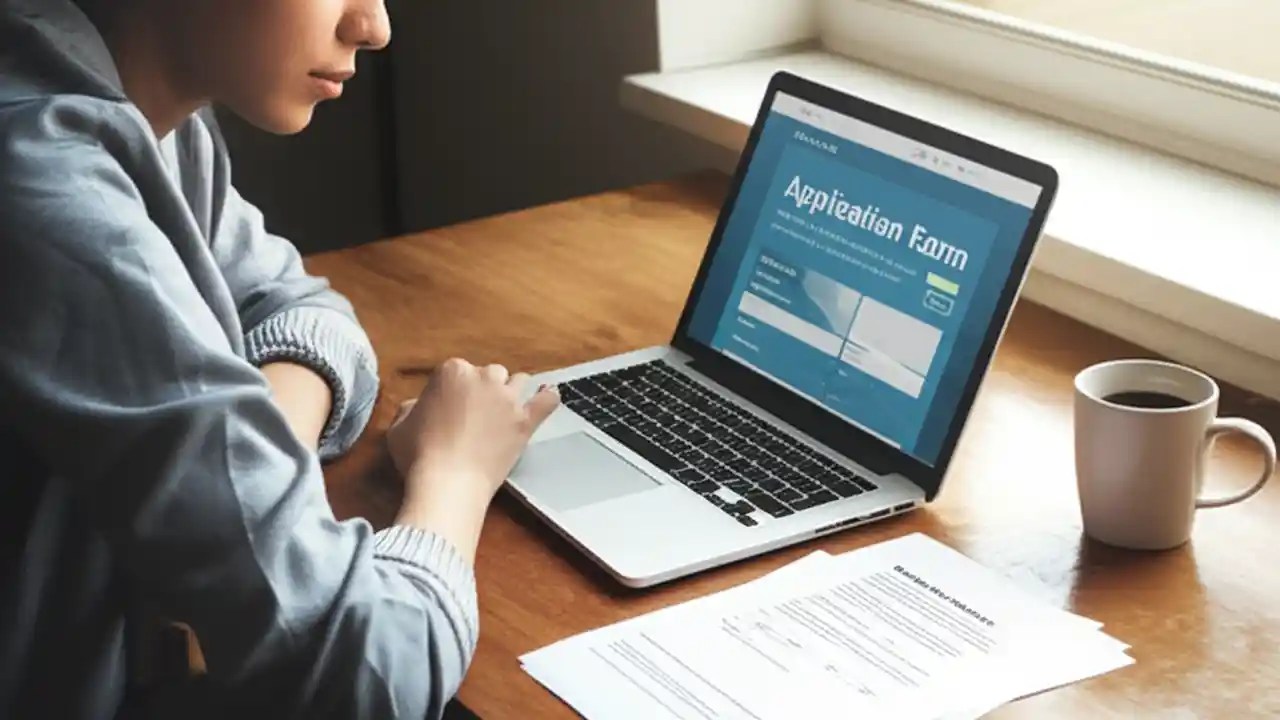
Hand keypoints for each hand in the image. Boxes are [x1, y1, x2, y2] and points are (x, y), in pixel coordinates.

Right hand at [387, 358, 559, 502]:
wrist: (448, 483)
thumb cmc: (418, 454)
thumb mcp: (399, 426)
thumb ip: (410, 408)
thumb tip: (419, 405)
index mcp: (452, 372)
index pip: (458, 372)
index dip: (455, 392)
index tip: (451, 410)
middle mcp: (484, 377)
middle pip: (490, 374)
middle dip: (484, 390)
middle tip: (477, 415)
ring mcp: (508, 398)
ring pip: (518, 381)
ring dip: (512, 392)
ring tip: (504, 412)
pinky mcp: (526, 421)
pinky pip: (547, 401)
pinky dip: (548, 398)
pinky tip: (548, 397)